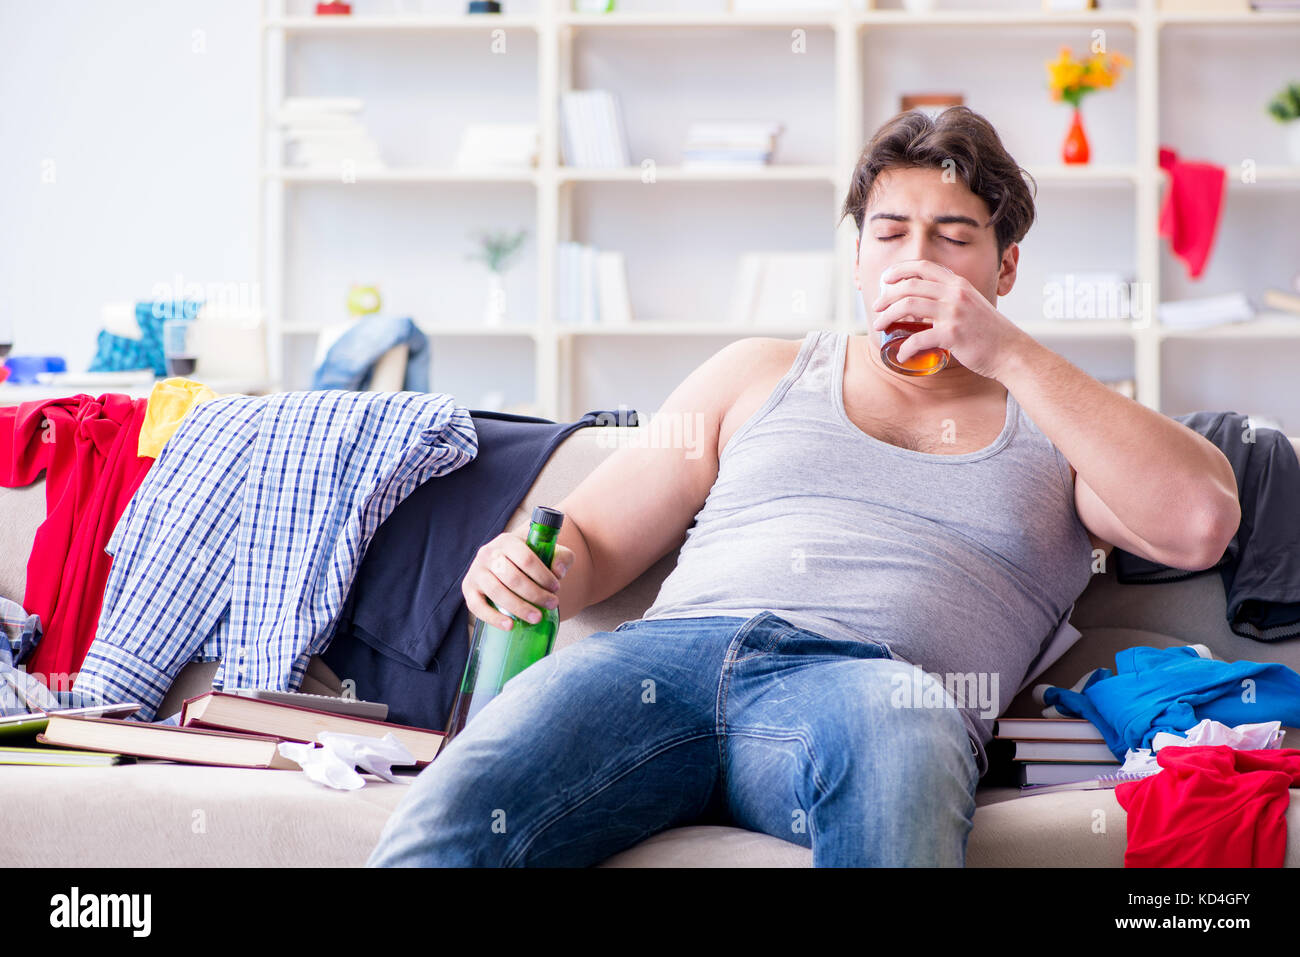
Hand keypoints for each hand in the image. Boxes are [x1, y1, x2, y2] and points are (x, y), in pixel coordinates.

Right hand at [462, 531, 573, 630]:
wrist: (506, 561)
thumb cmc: (530, 559)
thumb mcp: (548, 552)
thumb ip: (561, 557)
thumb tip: (558, 572)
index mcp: (507, 541)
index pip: (526, 558)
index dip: (543, 576)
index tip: (556, 588)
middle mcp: (488, 553)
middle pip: (512, 577)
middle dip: (535, 594)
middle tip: (553, 604)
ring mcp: (476, 571)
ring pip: (497, 592)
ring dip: (519, 608)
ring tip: (537, 617)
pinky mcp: (468, 588)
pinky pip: (477, 606)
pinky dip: (493, 618)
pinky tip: (510, 625)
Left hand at [870, 259, 1029, 381]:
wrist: (1010, 351)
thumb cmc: (989, 332)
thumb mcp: (971, 305)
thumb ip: (951, 299)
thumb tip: (923, 305)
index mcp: (958, 284)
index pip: (924, 267)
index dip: (900, 269)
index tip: (885, 279)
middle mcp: (955, 294)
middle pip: (910, 286)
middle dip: (886, 296)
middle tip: (876, 308)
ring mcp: (954, 313)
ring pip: (908, 307)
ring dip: (887, 317)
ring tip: (879, 327)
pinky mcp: (952, 335)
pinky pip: (918, 339)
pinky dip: (905, 348)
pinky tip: (901, 355)